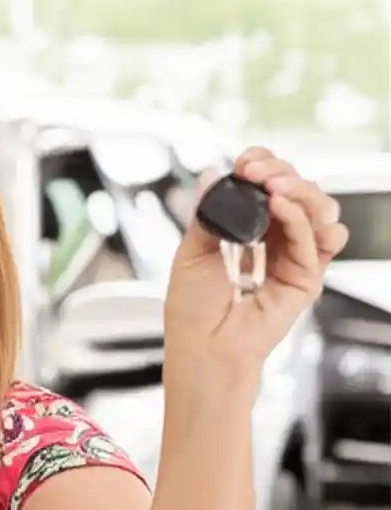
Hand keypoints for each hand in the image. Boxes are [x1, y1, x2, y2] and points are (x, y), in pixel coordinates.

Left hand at [163, 147, 348, 392]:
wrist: (201, 347)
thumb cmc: (193, 308)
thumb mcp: (192, 250)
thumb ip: (208, 212)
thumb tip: (212, 175)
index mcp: (249, 233)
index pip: (270, 190)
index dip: (264, 169)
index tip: (247, 161)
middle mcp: (276, 243)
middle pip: (299, 195)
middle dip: (283, 174)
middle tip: (259, 172)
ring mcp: (293, 261)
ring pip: (318, 212)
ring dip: (301, 190)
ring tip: (274, 187)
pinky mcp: (305, 281)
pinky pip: (314, 242)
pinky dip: (300, 219)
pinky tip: (280, 206)